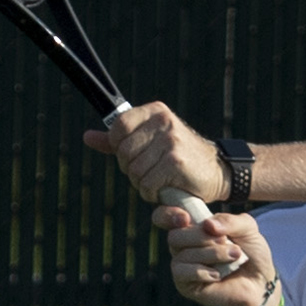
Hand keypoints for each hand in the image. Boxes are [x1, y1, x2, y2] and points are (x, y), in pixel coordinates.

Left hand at [82, 101, 227, 204]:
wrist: (217, 171)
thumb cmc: (180, 158)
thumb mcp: (149, 142)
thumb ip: (118, 139)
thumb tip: (87, 137)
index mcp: (156, 111)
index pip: (119, 126)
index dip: (120, 147)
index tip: (135, 155)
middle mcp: (163, 122)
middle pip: (124, 152)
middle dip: (131, 169)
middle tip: (150, 172)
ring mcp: (170, 141)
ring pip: (134, 171)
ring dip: (142, 183)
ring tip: (159, 180)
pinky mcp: (175, 162)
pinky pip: (147, 184)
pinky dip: (152, 193)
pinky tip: (165, 189)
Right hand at [156, 206, 277, 305]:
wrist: (260, 282)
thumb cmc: (251, 253)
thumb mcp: (247, 229)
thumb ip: (230, 220)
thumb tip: (207, 225)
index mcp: (193, 227)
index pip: (165, 217)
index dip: (168, 215)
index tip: (185, 218)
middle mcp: (184, 246)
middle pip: (174, 236)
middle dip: (202, 237)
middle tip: (226, 241)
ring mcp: (183, 266)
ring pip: (183, 255)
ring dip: (213, 254)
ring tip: (235, 256)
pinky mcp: (185, 285)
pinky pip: (183, 273)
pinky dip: (203, 271)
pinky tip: (219, 274)